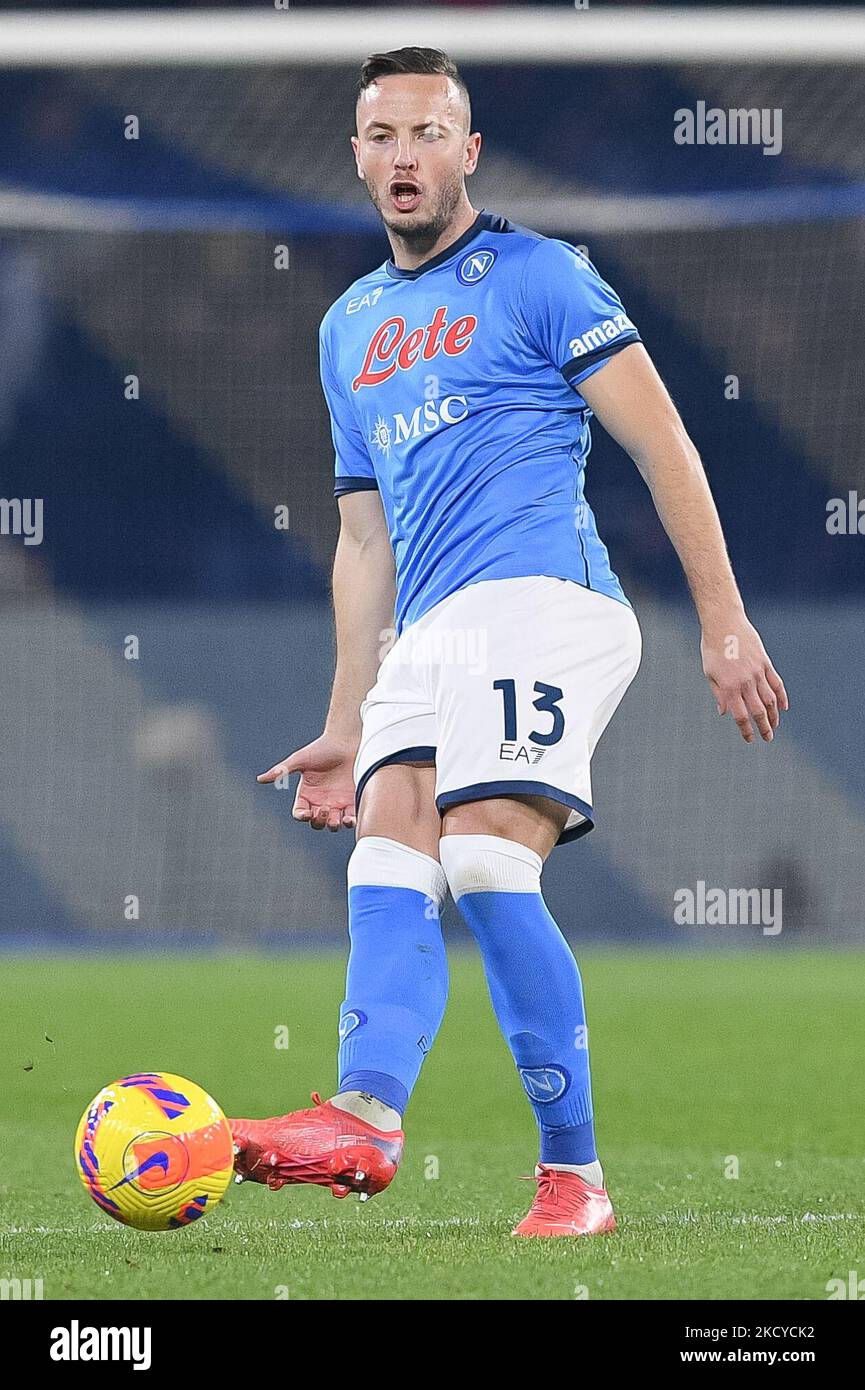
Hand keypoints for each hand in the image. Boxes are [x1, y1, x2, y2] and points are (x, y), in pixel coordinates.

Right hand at [257, 732, 357, 830]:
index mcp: (307, 794)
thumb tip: (260, 779)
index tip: (307, 813)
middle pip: (316, 823)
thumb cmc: (321, 748)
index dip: (302, 817)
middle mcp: (321, 801)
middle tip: (325, 809)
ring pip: (333, 824)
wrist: (345, 741)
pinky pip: (351, 818)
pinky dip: (350, 822)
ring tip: (337, 818)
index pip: (300, 813)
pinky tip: (349, 818)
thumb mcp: (300, 760)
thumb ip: (282, 771)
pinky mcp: (352, 800)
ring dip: (333, 825)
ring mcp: (337, 802)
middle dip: (319, 821)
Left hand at [701, 618, 788, 742]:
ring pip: (770, 699)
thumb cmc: (712, 649)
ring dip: (774, 715)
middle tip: (768, 738)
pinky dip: (781, 696)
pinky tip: (784, 707)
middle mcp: (745, 682)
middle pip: (758, 711)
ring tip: (775, 726)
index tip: (750, 739)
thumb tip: (724, 713)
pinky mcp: (765, 663)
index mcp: (729, 687)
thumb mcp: (710, 673)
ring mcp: (757, 672)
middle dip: (764, 727)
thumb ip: (719, 694)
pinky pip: (776, 683)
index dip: (746, 730)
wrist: (724, 624)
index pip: (741, 716)